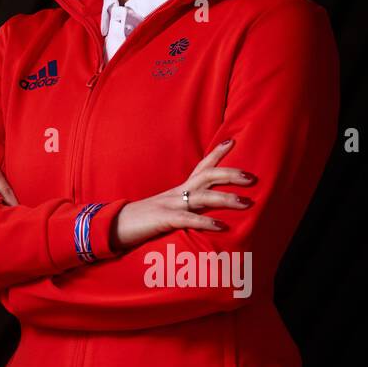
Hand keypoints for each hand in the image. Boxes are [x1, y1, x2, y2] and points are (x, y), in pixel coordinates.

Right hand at [112, 138, 255, 249]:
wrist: (115, 226)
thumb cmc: (143, 220)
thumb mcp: (168, 210)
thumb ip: (186, 208)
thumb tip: (204, 213)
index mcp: (179, 190)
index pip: (201, 167)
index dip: (217, 154)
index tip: (233, 140)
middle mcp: (176, 193)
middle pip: (207, 176)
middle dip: (231, 174)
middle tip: (252, 177)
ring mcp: (169, 204)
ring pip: (202, 197)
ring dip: (226, 199)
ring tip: (246, 203)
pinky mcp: (163, 219)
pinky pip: (187, 218)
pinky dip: (205, 221)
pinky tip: (221, 226)